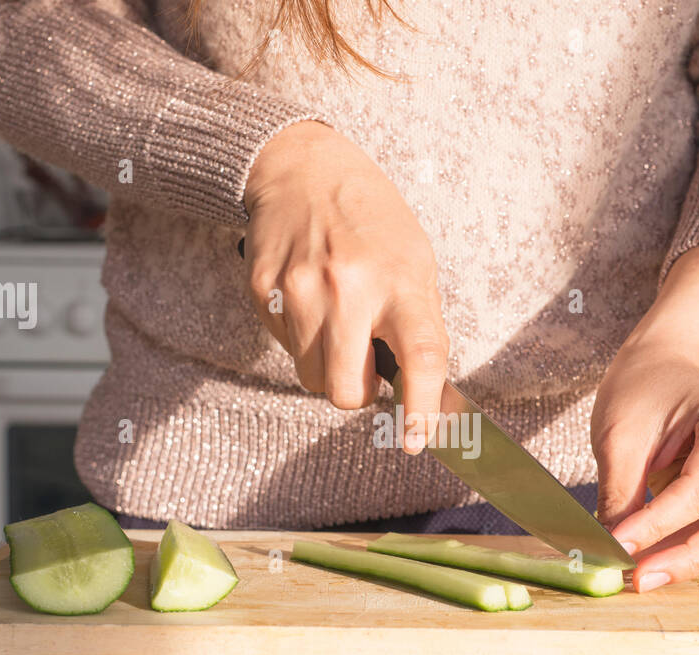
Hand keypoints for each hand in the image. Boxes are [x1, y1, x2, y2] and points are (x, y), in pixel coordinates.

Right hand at [243, 120, 447, 452]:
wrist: (303, 170)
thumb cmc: (371, 222)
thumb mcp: (415, 262)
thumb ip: (421, 328)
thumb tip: (435, 401)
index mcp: (399, 279)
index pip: (421, 357)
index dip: (421, 408)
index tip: (416, 440)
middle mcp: (347, 286)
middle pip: (346, 390)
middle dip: (358, 393)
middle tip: (366, 365)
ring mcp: (298, 290)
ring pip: (312, 378)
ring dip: (328, 367)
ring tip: (337, 322)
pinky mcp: (263, 291)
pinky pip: (285, 348)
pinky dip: (301, 339)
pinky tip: (310, 300)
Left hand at [590, 244, 698, 590]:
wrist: (667, 364)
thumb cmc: (644, 387)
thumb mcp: (620, 434)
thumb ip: (620, 493)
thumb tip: (612, 549)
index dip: (657, 526)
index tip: (617, 549)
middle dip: (688, 558)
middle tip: (640, 580)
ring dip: (691, 561)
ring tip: (642, 575)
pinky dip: (691, 549)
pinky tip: (655, 561)